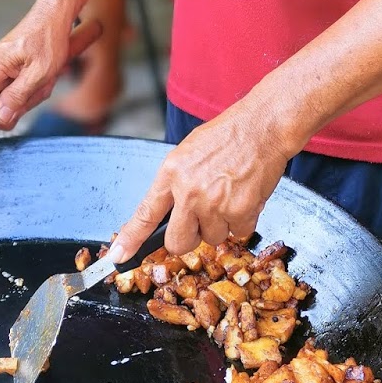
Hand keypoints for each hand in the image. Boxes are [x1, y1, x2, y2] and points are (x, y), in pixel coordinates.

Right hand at [0, 15, 101, 136]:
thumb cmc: (48, 38)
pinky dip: (33, 88)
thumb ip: (19, 97)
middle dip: (24, 102)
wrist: (53, 16)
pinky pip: (16, 92)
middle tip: (43, 83)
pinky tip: (43, 75)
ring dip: (32, 93)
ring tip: (45, 75)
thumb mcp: (41, 72)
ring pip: (10, 100)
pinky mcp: (6, 72)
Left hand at [108, 102, 291, 263]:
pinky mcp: (240, 211)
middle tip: (203, 218)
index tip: (118, 256)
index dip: (130, 239)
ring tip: (230, 194)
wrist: (263, 126)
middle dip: (190, 237)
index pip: (145, 213)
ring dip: (222, 224)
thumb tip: (170, 212)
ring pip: (213, 238)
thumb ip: (177, 183)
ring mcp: (214, 203)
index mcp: (172, 172)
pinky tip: (246, 195)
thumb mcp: (189, 153)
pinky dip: (244, 219)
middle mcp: (189, 191)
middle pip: (178, 242)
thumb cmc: (228, 135)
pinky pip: (239, 232)